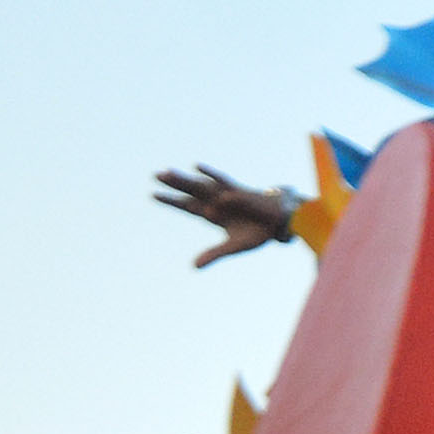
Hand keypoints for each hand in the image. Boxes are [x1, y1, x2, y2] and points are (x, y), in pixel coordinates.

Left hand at [151, 165, 299, 266]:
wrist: (281, 221)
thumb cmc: (256, 232)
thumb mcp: (233, 247)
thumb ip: (214, 254)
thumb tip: (194, 267)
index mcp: (213, 213)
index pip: (188, 206)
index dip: (171, 201)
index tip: (153, 195)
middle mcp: (217, 201)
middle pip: (191, 191)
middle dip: (175, 183)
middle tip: (156, 175)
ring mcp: (228, 195)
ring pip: (202, 185)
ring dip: (187, 178)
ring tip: (170, 172)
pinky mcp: (241, 193)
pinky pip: (223, 183)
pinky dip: (210, 176)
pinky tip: (197, 167)